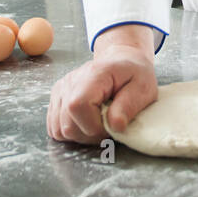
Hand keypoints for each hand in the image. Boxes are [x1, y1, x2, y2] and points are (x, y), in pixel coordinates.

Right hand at [46, 24, 157, 144]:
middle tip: (108, 127)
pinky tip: (87, 123)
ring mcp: (61, 90)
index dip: (94, 126)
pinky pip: (54, 127)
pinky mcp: (57, 98)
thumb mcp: (143, 87)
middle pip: (66, 124)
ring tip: (98, 124)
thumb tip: (115, 126)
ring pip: (58, 129)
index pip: (77, 106)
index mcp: (93, 75)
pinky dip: (71, 132)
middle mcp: (71, 81)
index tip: (112, 126)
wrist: (122, 60)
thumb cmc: (133, 74)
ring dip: (80, 135)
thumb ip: (129, 106)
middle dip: (89, 135)